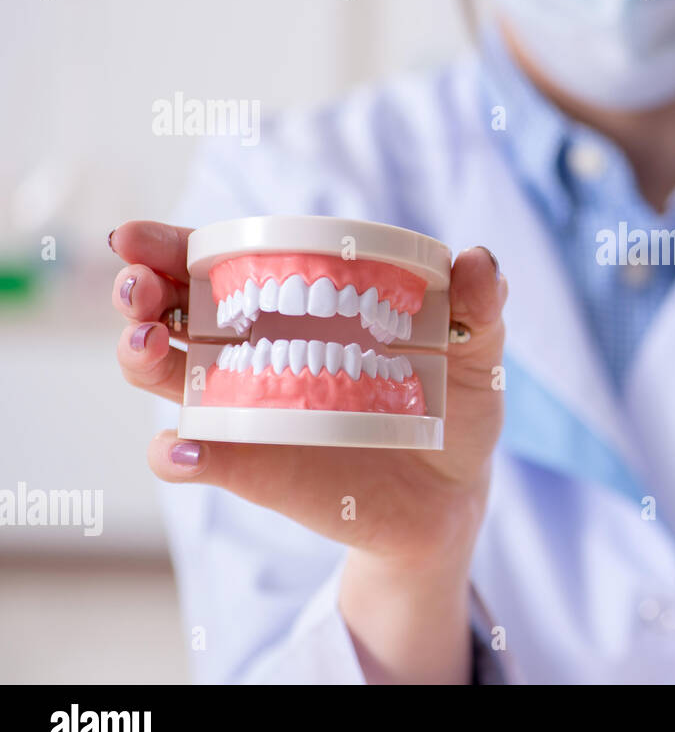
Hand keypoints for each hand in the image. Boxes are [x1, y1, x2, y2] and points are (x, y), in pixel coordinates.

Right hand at [110, 221, 507, 680]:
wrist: (455, 493)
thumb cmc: (455, 404)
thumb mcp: (477, 350)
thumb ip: (481, 304)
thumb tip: (478, 261)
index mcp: (300, 303)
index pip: (223, 261)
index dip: (173, 244)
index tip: (137, 237)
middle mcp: (257, 349)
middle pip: (173, 309)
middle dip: (140, 289)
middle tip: (139, 285)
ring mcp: (249, 408)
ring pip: (167, 375)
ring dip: (141, 357)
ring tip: (147, 345)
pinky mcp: (257, 469)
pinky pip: (196, 461)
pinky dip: (178, 455)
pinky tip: (187, 447)